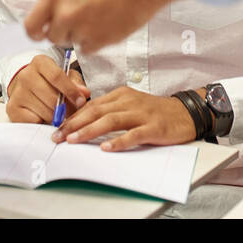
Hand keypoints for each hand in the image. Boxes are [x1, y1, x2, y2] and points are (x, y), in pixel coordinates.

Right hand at [5, 54, 90, 123]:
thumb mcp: (66, 76)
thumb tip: (84, 93)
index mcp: (40, 62)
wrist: (26, 86)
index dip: (71, 91)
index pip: (57, 76)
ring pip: (45, 112)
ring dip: (57, 118)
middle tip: (73, 114)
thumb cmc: (49, 81)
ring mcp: (17, 92)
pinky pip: (35, 122)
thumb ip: (76, 84)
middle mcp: (26, 75)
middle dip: (66, 109)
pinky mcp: (12, 108)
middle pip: (52, 98)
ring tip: (59, 115)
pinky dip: (43, 123)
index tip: (81, 102)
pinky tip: (45, 117)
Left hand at [25, 0, 184, 50]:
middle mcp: (64, 13)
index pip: (31, 26)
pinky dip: (97, 41)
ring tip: (102, 16)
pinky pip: (89, 48)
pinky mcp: (99, 41)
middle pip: (53, 37)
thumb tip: (53, 14)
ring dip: (84, 34)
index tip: (44, 32)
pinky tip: (109, 23)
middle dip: (65, 32)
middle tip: (83, 19)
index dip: (37, 32)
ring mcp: (81, 29)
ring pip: (73, 42)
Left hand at [53, 86, 197, 150]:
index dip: (73, 117)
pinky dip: (118, 141)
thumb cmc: (154, 111)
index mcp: (121, 95)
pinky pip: (133, 134)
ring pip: (111, 121)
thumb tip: (83, 121)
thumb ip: (110, 110)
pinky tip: (106, 148)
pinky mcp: (153, 127)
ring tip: (74, 140)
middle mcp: (129, 101)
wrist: (185, 113)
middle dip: (75, 124)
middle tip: (58, 136)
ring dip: (90, 131)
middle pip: (97, 111)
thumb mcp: (130, 105)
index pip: (92, 105)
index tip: (57, 128)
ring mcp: (141, 114)